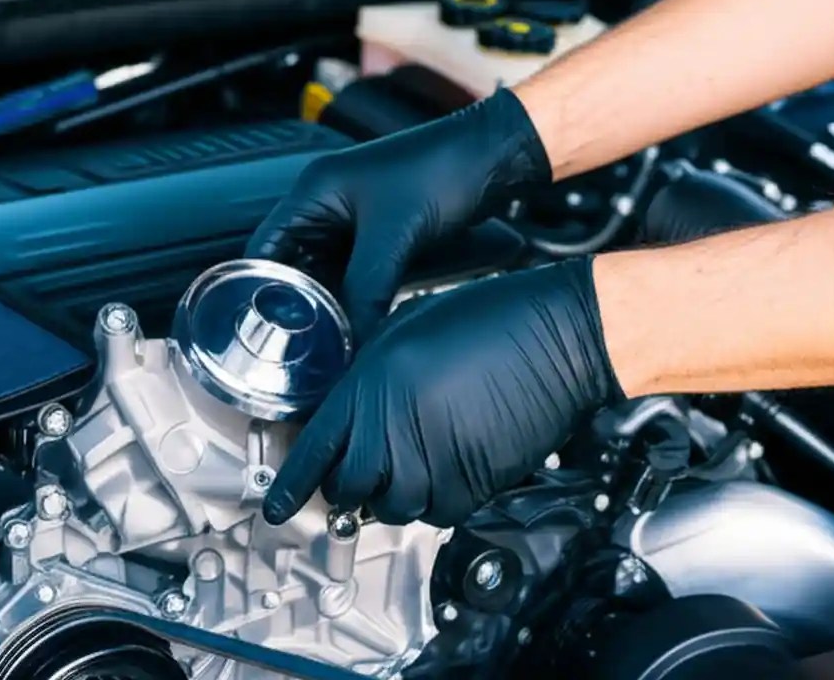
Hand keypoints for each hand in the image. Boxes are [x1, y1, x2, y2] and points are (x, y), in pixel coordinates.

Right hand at [245, 89, 550, 339]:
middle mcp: (327, 205)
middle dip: (297, 303)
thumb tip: (351, 338)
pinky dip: (352, 297)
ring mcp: (353, 220)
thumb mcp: (395, 237)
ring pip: (325, 272)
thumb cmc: (442, 170)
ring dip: (328, 302)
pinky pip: (353, 272)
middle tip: (300, 344)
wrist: (490, 157)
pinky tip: (357, 322)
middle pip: (293, 265)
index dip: (260, 286)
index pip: (265, 246)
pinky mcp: (379, 234)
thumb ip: (366, 289)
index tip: (264, 327)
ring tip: (328, 340)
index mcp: (314, 191)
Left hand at [261, 258, 622, 526]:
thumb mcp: (406, 329)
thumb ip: (367, 375)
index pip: (315, 449)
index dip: (291, 485)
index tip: (276, 507)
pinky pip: (436, 514)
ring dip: (391, 496)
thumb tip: (345, 413)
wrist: (556, 336)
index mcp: (372, 383)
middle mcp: (395, 425)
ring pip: (389, 508)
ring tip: (410, 466)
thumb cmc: (489, 319)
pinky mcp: (472, 484)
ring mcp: (434, 458)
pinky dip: (434, 502)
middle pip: (346, 488)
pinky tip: (445, 468)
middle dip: (345, 488)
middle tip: (356, 477)